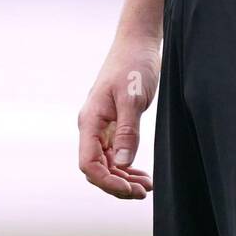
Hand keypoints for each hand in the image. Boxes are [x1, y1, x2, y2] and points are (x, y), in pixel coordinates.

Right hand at [78, 36, 159, 198]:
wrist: (137, 43)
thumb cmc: (133, 64)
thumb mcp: (133, 97)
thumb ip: (127, 131)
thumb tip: (123, 164)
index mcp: (90, 121)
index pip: (89, 163)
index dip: (107, 181)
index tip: (130, 188)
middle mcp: (92, 127)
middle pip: (97, 168)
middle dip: (118, 184)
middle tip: (144, 192)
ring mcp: (102, 127)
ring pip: (108, 163)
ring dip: (124, 178)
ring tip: (147, 187)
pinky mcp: (114, 124)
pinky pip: (116, 153)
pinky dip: (128, 166)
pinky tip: (142, 175)